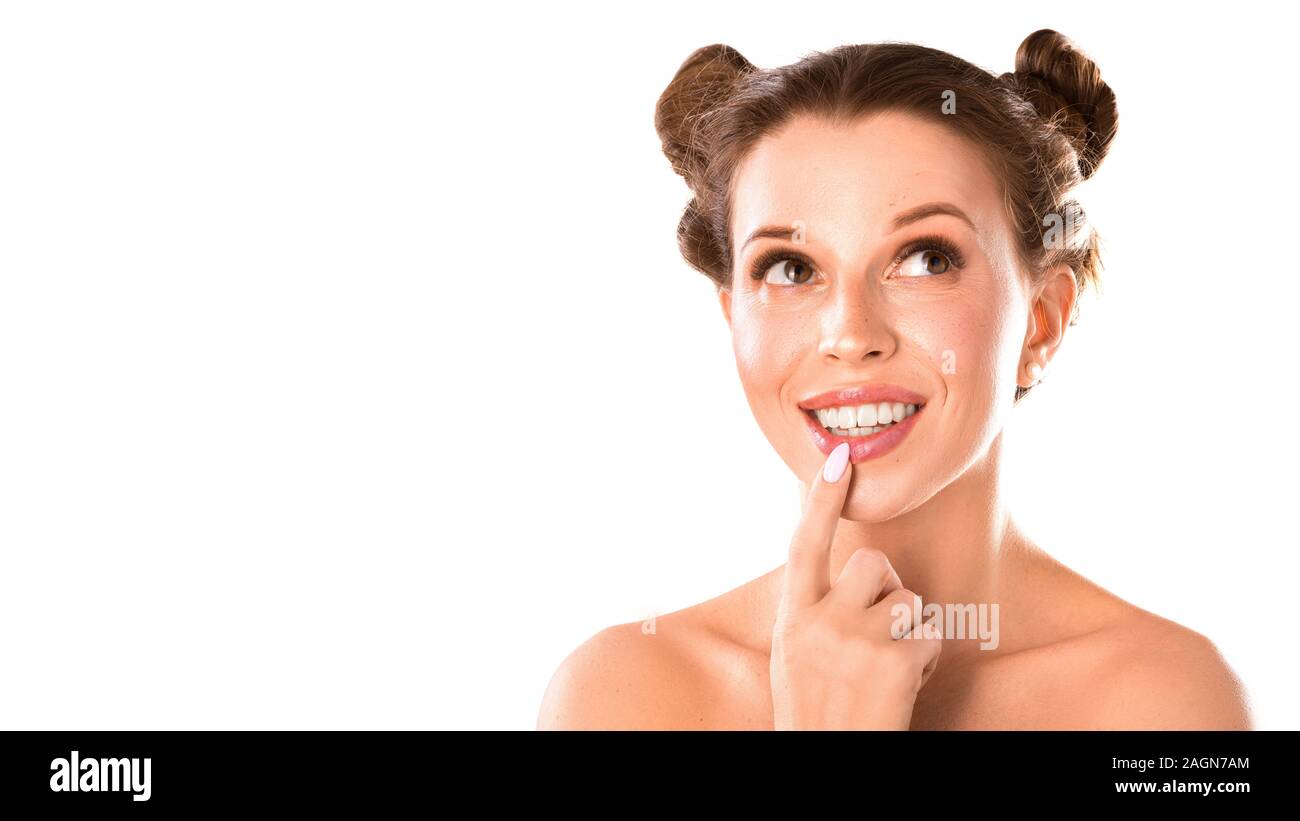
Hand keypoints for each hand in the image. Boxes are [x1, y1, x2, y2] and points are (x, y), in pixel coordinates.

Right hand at [769, 442, 942, 729]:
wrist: (825, 762)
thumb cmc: (817, 714)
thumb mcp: (796, 657)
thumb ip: (815, 613)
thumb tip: (846, 577)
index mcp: (792, 618)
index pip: (804, 543)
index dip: (821, 498)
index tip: (838, 456)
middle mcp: (818, 621)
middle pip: (872, 563)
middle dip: (885, 590)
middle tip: (875, 635)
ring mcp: (855, 638)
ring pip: (907, 599)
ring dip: (907, 632)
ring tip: (884, 671)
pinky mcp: (893, 658)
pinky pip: (928, 634)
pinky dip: (923, 660)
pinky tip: (900, 688)